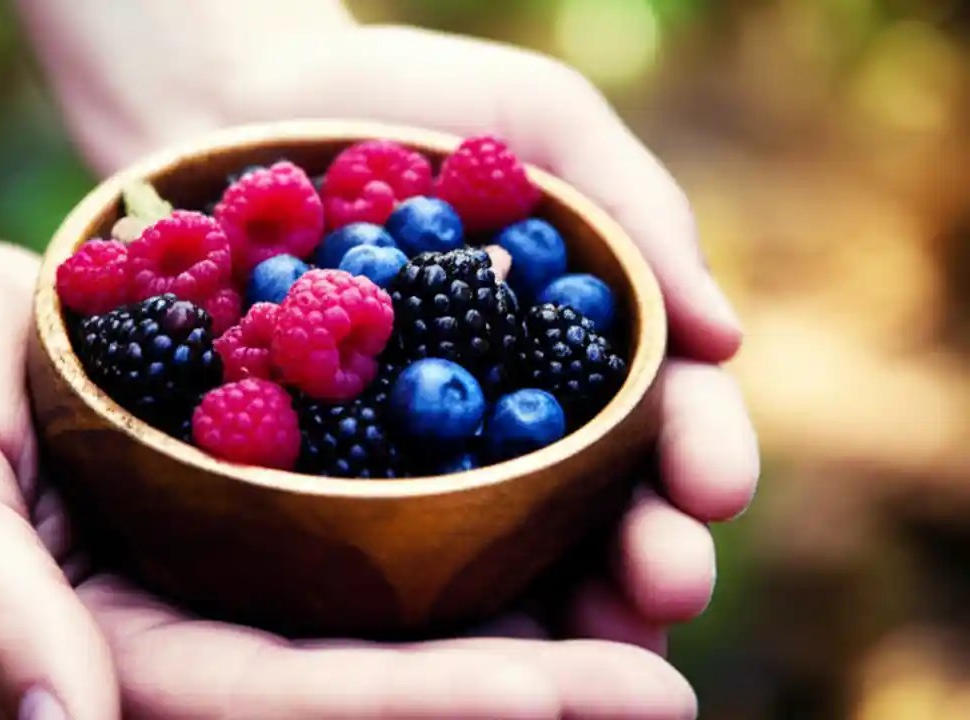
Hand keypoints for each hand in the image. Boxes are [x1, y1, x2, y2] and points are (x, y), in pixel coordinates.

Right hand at [0, 238, 701, 719]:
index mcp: (133, 661)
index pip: (297, 702)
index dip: (439, 702)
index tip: (575, 693)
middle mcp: (210, 631)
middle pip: (380, 681)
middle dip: (526, 688)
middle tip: (664, 687)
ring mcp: (246, 568)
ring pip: (402, 616)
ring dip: (533, 620)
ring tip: (660, 601)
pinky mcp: (271, 496)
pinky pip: (386, 521)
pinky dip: (482, 525)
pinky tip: (580, 513)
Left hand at [43, 19, 758, 717]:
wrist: (250, 109)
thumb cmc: (415, 100)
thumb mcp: (539, 120)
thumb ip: (637, 210)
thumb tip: (727, 337)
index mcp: (582, 346)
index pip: (666, 419)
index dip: (701, 453)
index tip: (712, 484)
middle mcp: (515, 419)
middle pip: (600, 509)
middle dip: (645, 552)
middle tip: (665, 581)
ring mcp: (423, 459)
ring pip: (508, 552)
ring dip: (558, 603)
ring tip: (590, 635)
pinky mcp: (330, 477)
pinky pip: (377, 538)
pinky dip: (417, 586)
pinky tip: (442, 626)